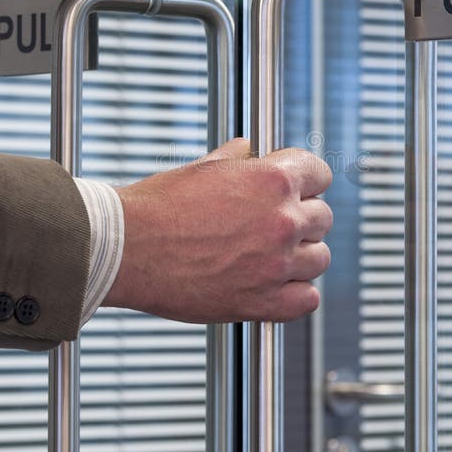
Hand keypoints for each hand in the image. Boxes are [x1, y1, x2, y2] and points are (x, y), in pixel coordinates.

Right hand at [104, 138, 332, 322]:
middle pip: (323, 218)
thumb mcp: (202, 169)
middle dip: (303, 219)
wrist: (128, 248)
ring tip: (274, 256)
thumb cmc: (157, 209)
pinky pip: (307, 300)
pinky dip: (297, 294)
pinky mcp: (263, 301)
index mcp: (273, 180)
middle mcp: (282, 220)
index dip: (307, 181)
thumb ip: (235, 159)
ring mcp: (276, 263)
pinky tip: (277, 286)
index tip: (297, 189)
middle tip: (276, 225)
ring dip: (301, 257)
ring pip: (319, 259)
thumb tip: (246, 149)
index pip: (320, 174)